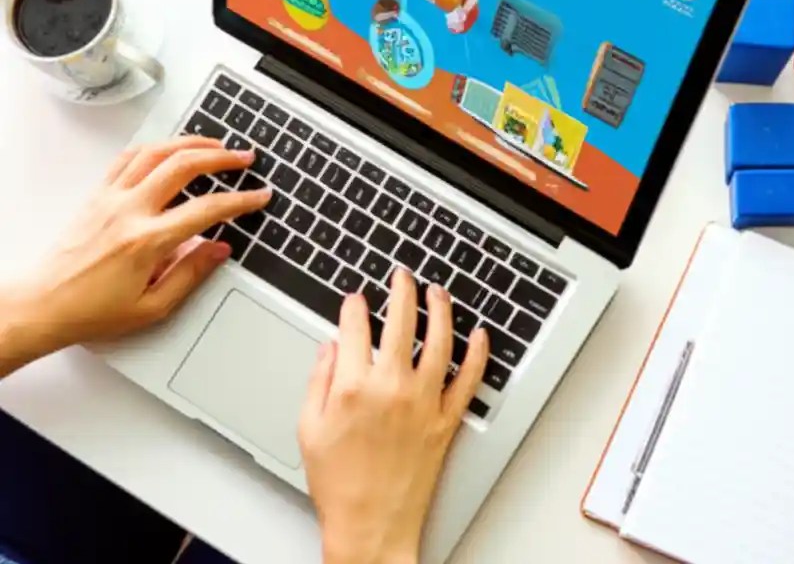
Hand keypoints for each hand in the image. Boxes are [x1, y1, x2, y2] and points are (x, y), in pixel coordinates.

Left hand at [0, 137, 269, 375]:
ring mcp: (109, 198)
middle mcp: (127, 212)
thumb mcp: (152, 307)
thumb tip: (219, 249)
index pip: (206, 209)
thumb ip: (191, 274)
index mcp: (146, 242)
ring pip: (155, 153)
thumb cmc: (90, 311)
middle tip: (243, 158)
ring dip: (189, 143)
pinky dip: (154, 147)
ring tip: (214, 145)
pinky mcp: (96, 195)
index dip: (240, 200)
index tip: (258, 196)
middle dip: (221, 157)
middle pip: (182, 166)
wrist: (41, 305)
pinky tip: (169, 149)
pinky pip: (127, 158)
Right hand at [300, 270, 489, 563]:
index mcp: (352, 387)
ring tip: (438, 292)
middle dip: (401, 292)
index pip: (355, 329)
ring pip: (439, 342)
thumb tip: (330, 347)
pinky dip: (478, 355)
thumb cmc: (338, 483)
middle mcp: (391, 388)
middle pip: (400, 323)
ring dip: (440, 310)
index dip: (354, 307)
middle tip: (402, 277)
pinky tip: (479, 334)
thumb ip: (318, 381)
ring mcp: (423, 403)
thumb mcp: (308, 429)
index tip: (356, 298)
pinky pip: (468, 380)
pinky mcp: (446, 421)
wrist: (370, 523)